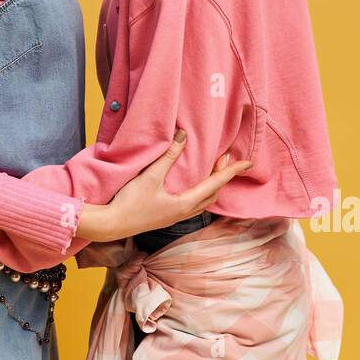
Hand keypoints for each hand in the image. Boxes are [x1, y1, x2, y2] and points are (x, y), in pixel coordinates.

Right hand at [74, 131, 252, 242]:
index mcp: (185, 203)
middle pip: (212, 194)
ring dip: (211, 186)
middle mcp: (184, 212)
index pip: (215, 184)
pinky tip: (192, 186)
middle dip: (222, 177)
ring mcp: (176, 217)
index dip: (231, 172)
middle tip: (227, 159)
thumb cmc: (131, 201)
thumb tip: (184, 136)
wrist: (112, 224)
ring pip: (203, 202)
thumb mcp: (150, 176)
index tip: (247, 163)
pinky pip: (193, 204)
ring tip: (213, 170)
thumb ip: (169, 156)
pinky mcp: (167, 217)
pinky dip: (200, 192)